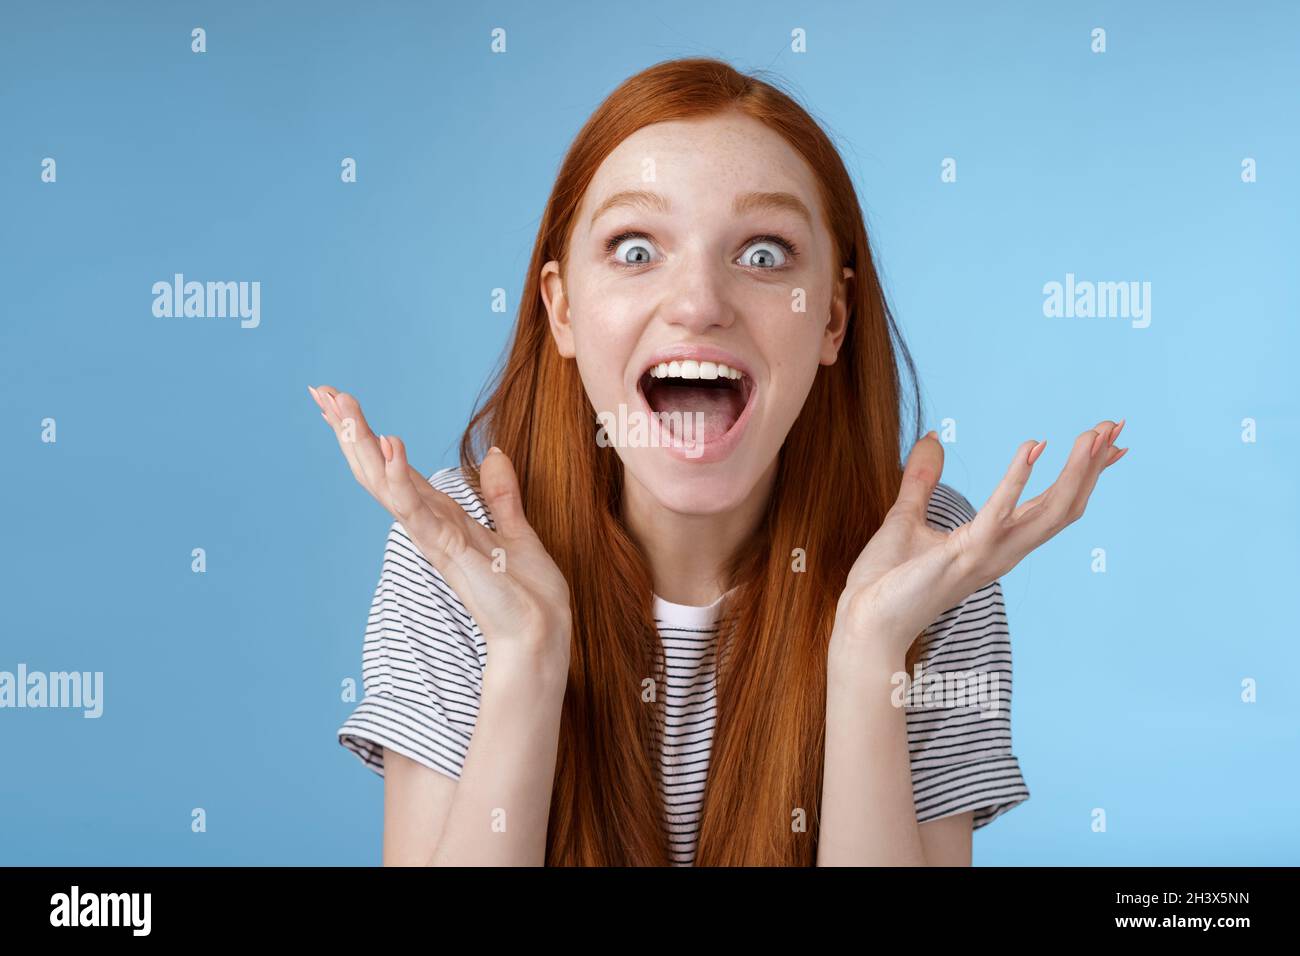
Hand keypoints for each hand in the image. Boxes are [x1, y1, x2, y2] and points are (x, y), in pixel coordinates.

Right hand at [308, 384, 572, 667]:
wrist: (540, 634)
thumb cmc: (528, 593)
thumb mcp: (517, 530)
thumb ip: (501, 494)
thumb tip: (494, 454)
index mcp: (442, 517)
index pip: (395, 468)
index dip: (368, 435)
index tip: (341, 402)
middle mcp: (428, 525)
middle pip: (378, 470)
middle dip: (349, 431)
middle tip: (320, 391)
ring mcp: (433, 537)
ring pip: (386, 484)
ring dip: (361, 445)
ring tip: (339, 407)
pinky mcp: (447, 550)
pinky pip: (417, 510)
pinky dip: (400, 479)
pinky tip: (388, 446)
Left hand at [831, 420, 1128, 663]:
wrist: (865, 622)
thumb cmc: (885, 580)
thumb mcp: (906, 518)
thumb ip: (921, 480)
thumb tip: (931, 439)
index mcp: (994, 545)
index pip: (1051, 507)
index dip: (1081, 476)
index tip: (1107, 445)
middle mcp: (1002, 553)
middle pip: (1063, 507)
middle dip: (1091, 467)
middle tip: (1114, 426)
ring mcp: (988, 556)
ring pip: (1049, 512)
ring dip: (1074, 471)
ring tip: (1092, 435)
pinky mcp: (964, 555)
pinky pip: (999, 513)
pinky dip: (1017, 478)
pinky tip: (1032, 445)